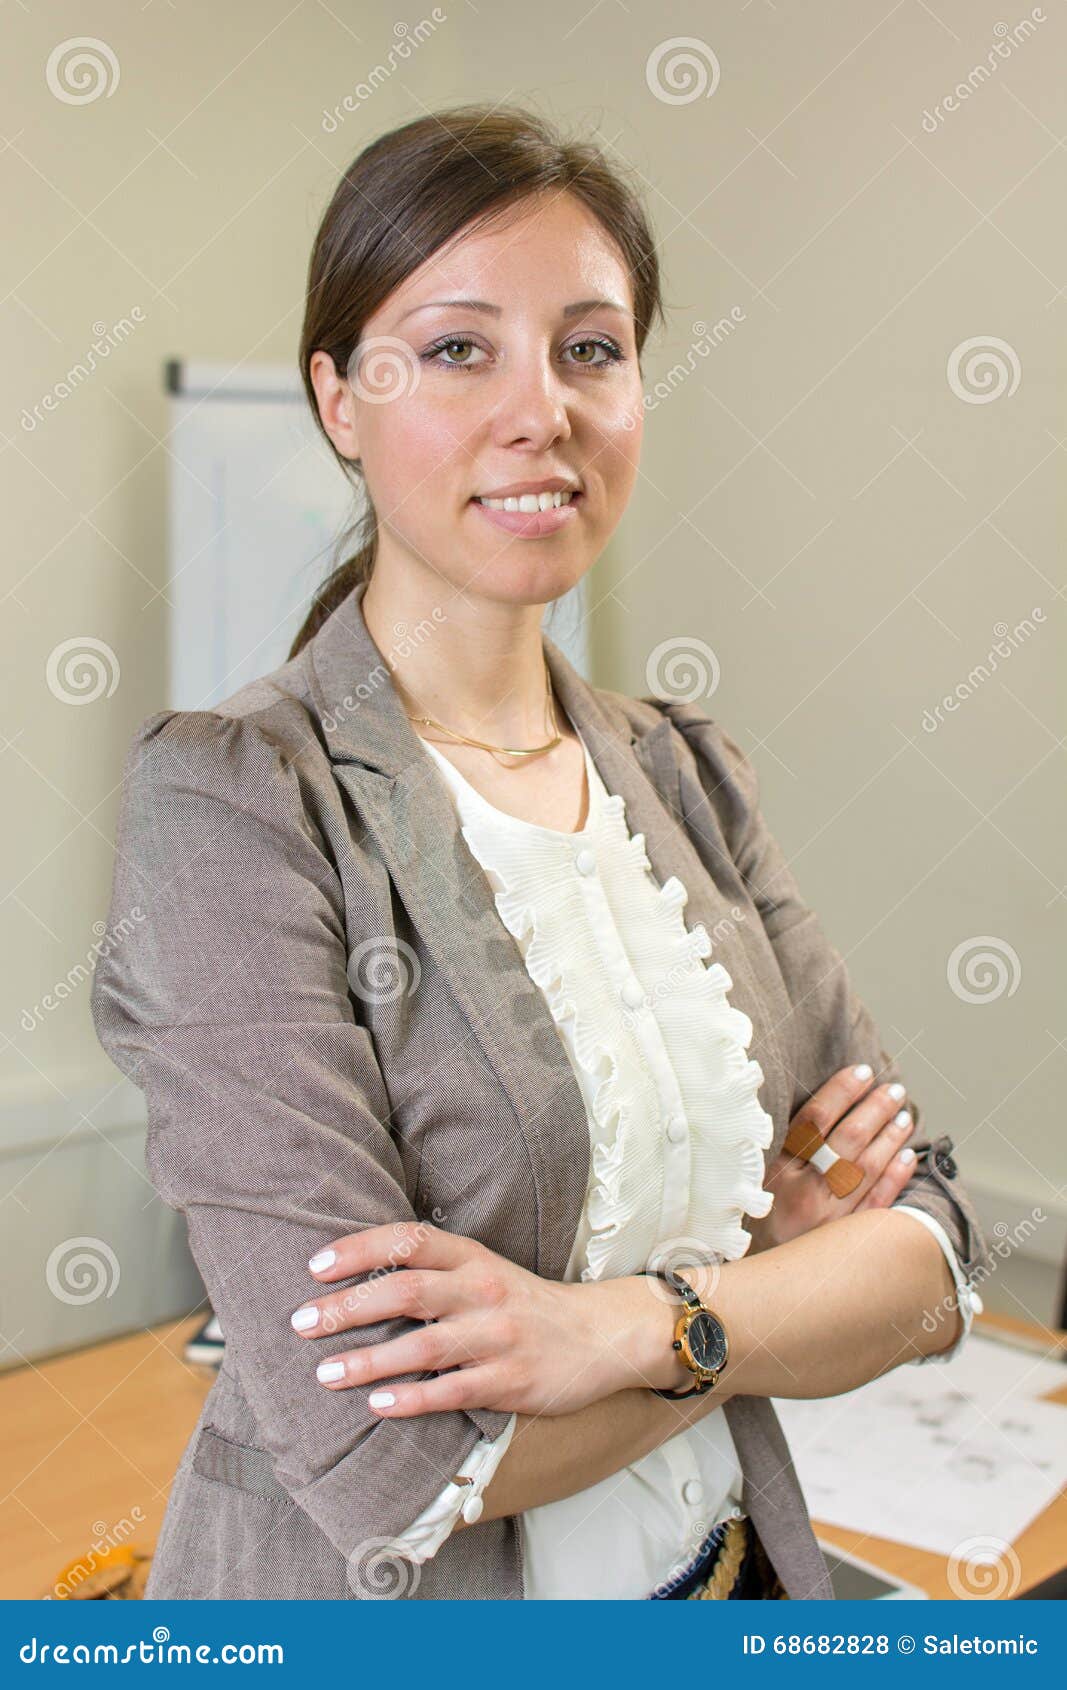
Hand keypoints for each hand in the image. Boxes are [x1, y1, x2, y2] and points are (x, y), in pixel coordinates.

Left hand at [288, 1220, 650, 1418]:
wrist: (601, 1335)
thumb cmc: (524, 1304)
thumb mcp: (485, 1271)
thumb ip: (434, 1270)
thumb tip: (355, 1277)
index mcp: (473, 1258)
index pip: (410, 1240)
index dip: (359, 1249)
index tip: (314, 1266)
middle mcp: (484, 1292)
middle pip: (407, 1291)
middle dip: (348, 1307)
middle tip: (301, 1322)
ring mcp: (498, 1337)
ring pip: (424, 1346)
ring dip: (368, 1361)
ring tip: (325, 1372)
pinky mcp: (510, 1381)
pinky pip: (453, 1391)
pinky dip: (412, 1399)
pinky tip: (377, 1405)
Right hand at [746, 1064, 917, 1252]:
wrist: (746, 1297)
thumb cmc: (741, 1235)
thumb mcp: (739, 1190)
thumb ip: (767, 1157)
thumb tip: (801, 1116)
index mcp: (773, 1176)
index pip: (814, 1121)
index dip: (841, 1092)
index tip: (861, 1072)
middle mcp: (803, 1196)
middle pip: (848, 1140)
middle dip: (875, 1109)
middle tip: (893, 1089)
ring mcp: (828, 1223)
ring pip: (868, 1169)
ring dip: (890, 1137)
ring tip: (904, 1115)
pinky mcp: (844, 1247)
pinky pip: (878, 1206)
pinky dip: (895, 1178)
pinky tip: (908, 1157)